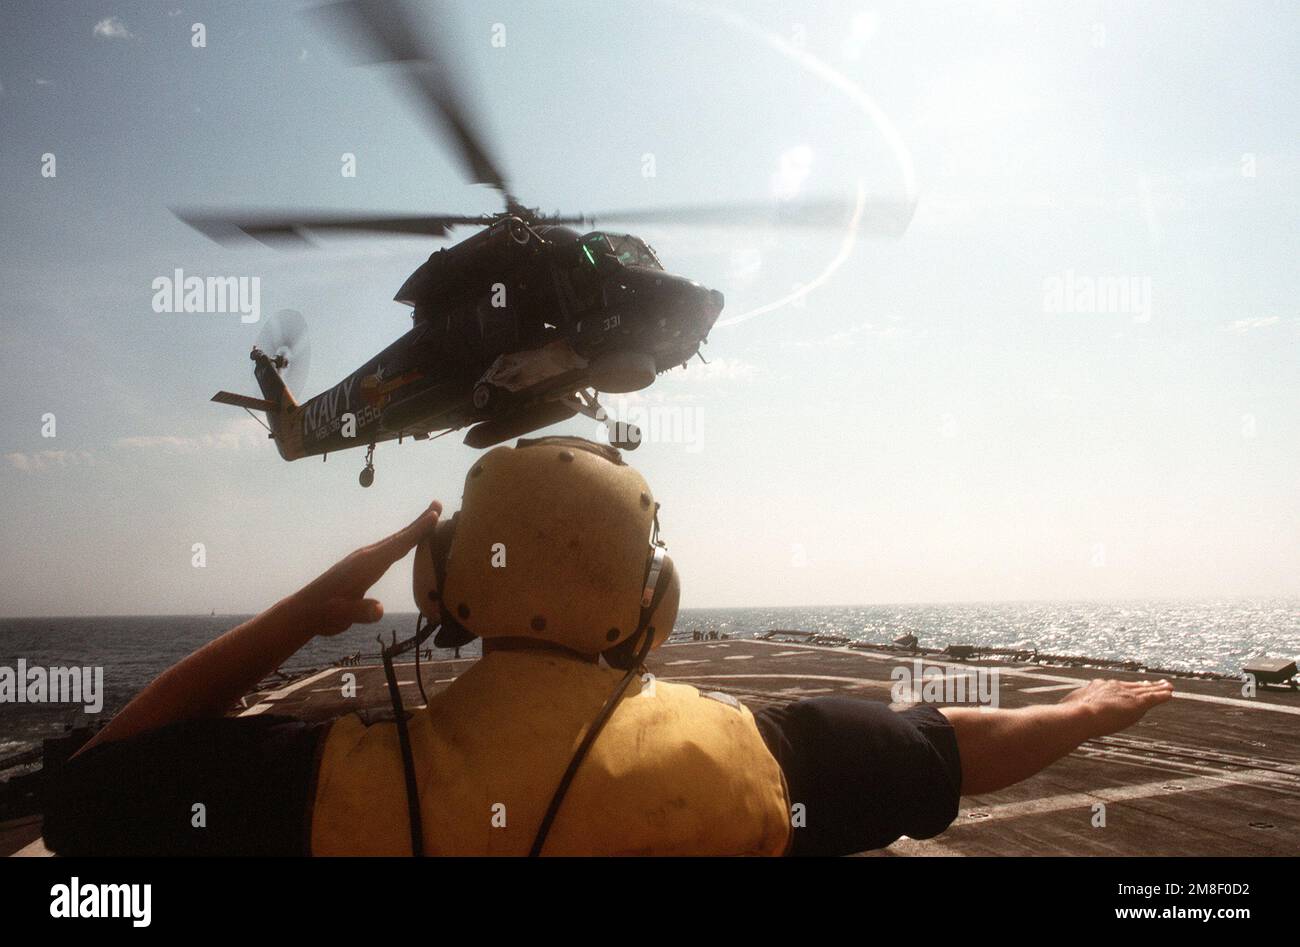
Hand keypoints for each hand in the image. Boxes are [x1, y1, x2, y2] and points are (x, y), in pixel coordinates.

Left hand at [290, 499, 441, 636]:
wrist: (304, 611)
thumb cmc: (323, 613)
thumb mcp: (340, 615)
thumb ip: (359, 612)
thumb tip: (379, 610)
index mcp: (365, 564)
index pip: (397, 545)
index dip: (417, 531)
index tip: (434, 515)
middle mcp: (366, 557)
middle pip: (399, 537)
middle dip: (419, 523)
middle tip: (438, 504)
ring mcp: (364, 560)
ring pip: (394, 542)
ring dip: (413, 531)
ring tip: (430, 519)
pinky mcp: (363, 567)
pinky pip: (389, 551)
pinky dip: (403, 542)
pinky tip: (408, 544)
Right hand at [1059, 678, 1174, 737]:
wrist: (1080, 715)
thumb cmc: (1069, 715)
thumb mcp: (1066, 709)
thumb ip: (1068, 710)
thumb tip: (1056, 713)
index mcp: (1096, 687)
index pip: (1113, 686)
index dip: (1121, 687)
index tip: (1126, 686)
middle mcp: (1112, 686)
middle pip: (1131, 684)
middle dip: (1142, 684)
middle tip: (1151, 683)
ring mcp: (1125, 693)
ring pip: (1145, 689)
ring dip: (1157, 688)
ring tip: (1167, 686)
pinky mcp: (1137, 703)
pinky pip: (1154, 697)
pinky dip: (1162, 694)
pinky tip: (1170, 693)